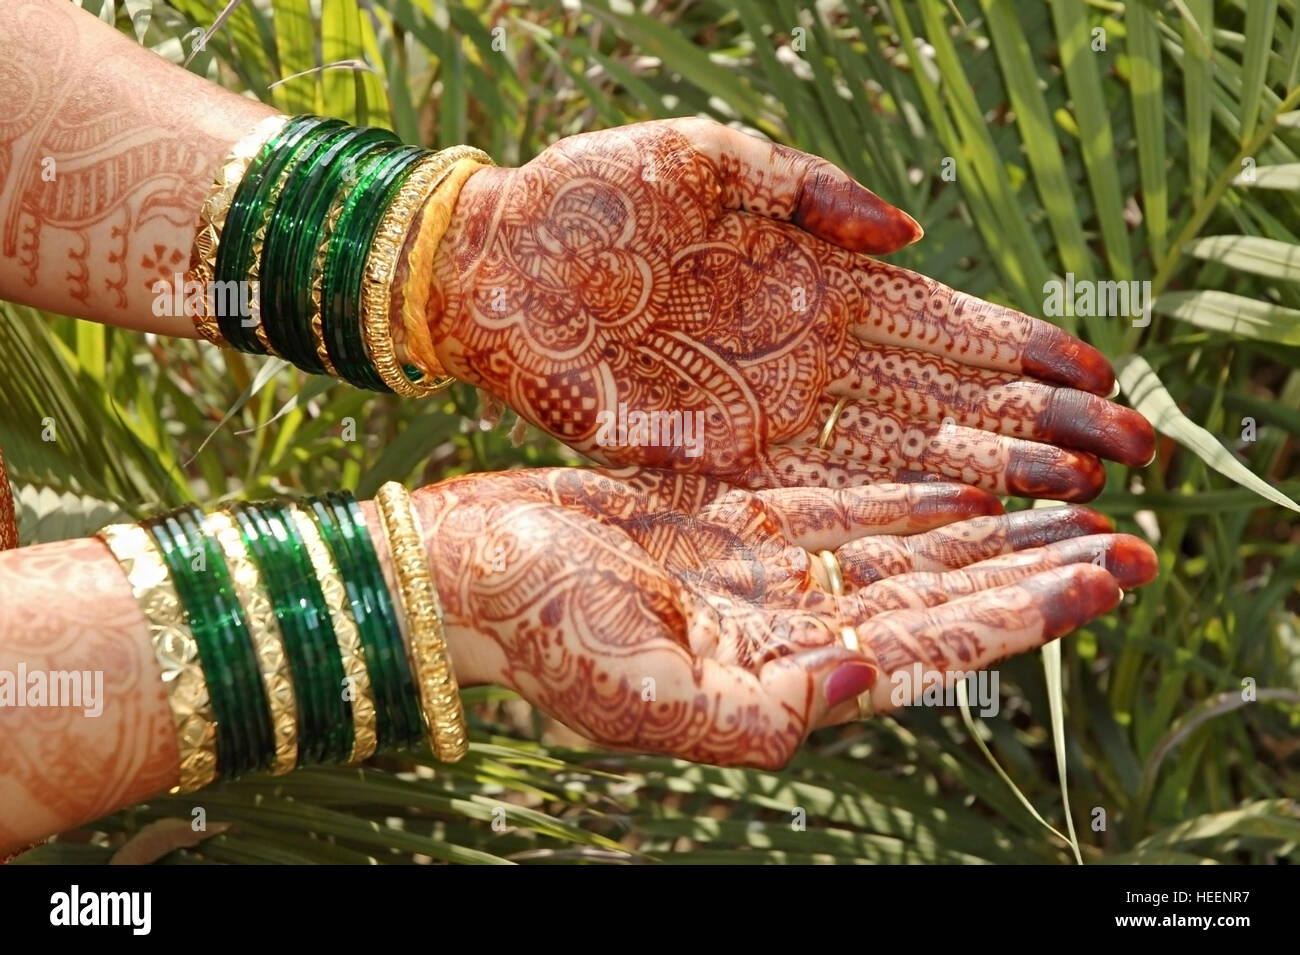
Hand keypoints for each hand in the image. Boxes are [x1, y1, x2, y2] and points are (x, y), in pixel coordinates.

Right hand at [415, 468, 1156, 768]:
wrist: (472, 566)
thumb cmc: (536, 631)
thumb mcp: (633, 694)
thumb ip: (753, 716)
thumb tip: (861, 681)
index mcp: (777, 680)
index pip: (930, 648)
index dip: (1023, 616)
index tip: (1106, 576)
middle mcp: (791, 631)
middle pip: (942, 598)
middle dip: (1035, 572)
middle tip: (1129, 540)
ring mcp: (771, 578)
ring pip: (908, 554)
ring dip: (990, 536)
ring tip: (1067, 506)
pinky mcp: (742, 526)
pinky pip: (847, 512)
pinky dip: (910, 501)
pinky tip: (964, 489)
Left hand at [427, 119, 1154, 500]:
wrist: (490, 262)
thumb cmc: (592, 194)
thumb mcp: (711, 159)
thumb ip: (807, 190)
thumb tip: (904, 233)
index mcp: (810, 280)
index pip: (935, 321)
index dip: (1014, 347)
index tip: (1093, 371)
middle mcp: (803, 355)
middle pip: (938, 394)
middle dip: (1030, 421)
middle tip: (1125, 450)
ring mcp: (763, 410)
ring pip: (895, 444)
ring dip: (984, 467)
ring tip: (1071, 486)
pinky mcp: (710, 454)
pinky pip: (814, 482)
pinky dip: (886, 496)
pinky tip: (960, 511)